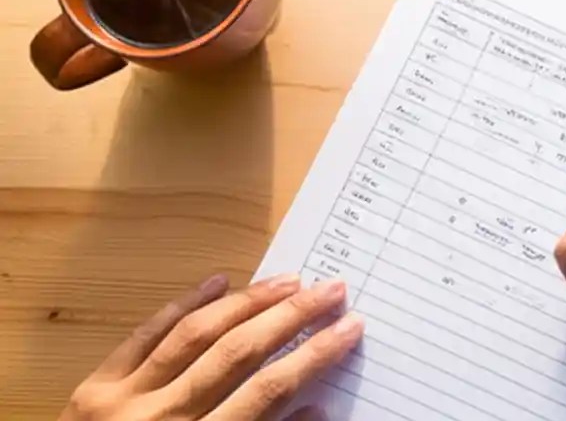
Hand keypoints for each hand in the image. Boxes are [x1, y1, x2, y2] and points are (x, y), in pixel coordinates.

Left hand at [60, 274, 362, 420]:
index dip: (314, 356)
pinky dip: (184, 305)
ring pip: (195, 335)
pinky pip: (144, 335)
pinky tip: (218, 281)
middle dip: (291, 317)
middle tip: (331, 289)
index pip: (269, 393)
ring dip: (247, 303)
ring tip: (288, 281)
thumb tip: (317, 410)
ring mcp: (122, 401)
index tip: (350, 327)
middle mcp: (162, 420)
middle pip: (238, 354)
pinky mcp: (93, 388)